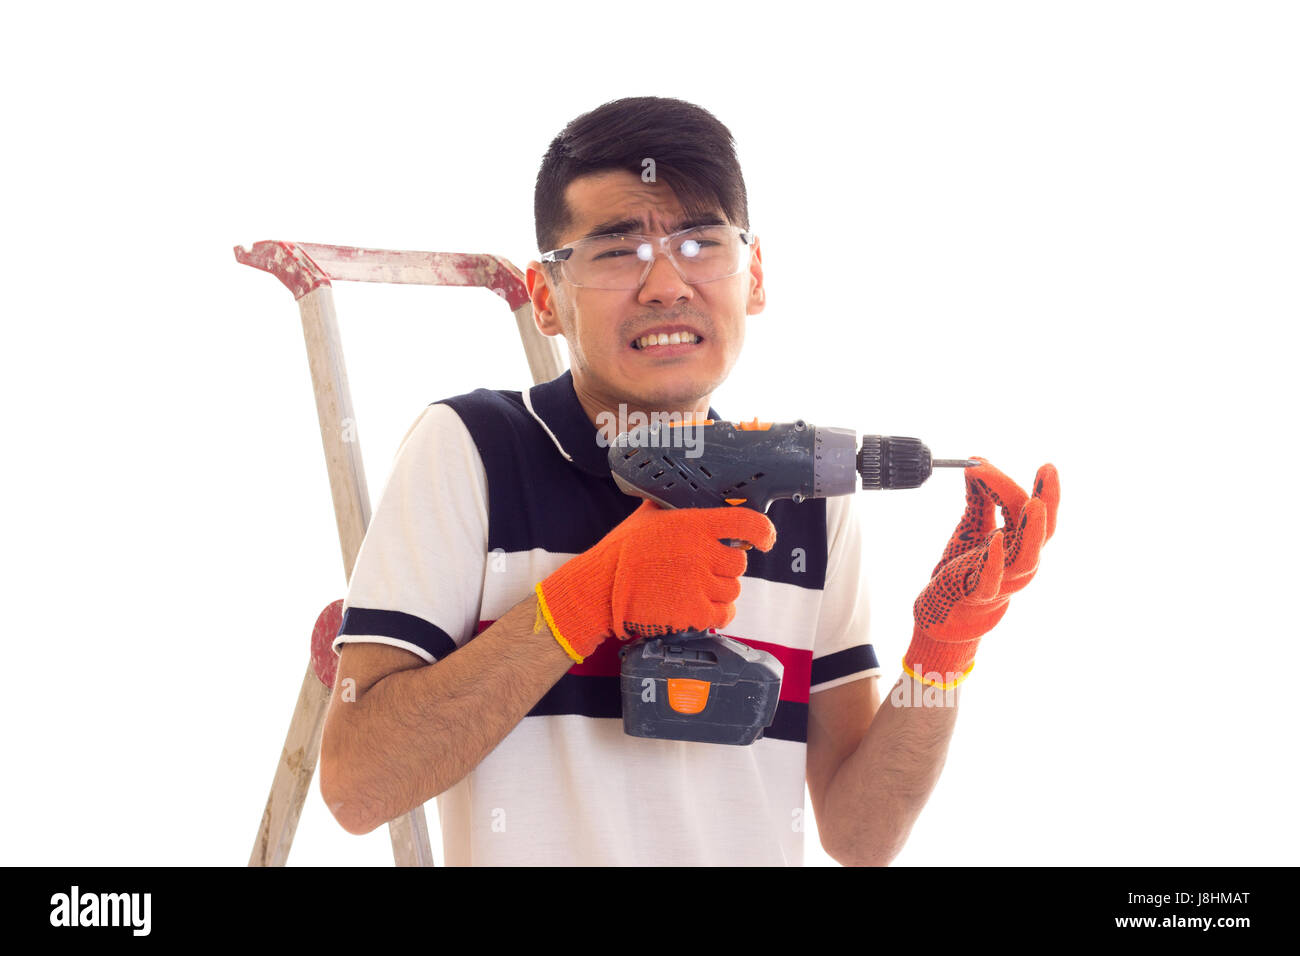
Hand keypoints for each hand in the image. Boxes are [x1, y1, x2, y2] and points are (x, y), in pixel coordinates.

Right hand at [535, 500, 776, 662]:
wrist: (599, 589)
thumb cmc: (620, 552)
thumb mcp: (646, 515)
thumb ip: (673, 505)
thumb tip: (681, 490)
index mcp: (694, 525)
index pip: (748, 523)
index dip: (763, 532)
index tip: (765, 539)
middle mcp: (702, 554)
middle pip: (740, 562)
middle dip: (727, 565)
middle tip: (705, 568)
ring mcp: (700, 585)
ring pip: (732, 589)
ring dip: (720, 589)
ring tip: (695, 588)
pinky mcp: (694, 613)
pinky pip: (725, 614)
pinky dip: (718, 613)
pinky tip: (702, 608)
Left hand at [903, 458, 1059, 686]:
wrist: (944, 612)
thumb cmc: (964, 569)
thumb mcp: (972, 527)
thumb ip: (979, 498)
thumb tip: (976, 463)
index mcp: (1019, 541)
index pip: (1025, 507)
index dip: (1004, 481)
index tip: (979, 461)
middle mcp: (1019, 560)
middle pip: (1042, 530)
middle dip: (1048, 498)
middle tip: (1048, 469)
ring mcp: (1003, 580)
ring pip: (1027, 556)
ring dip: (1031, 529)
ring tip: (1034, 503)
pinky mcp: (980, 594)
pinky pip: (993, 580)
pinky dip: (995, 561)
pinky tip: (995, 542)